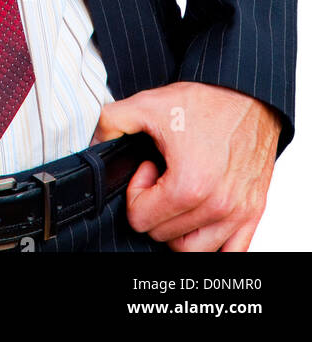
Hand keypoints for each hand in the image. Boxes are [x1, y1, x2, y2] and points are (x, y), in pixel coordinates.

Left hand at [89, 81, 281, 251]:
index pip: (141, 220)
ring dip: (178, 227)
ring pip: (192, 250)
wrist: (248, 94)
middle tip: (164, 175)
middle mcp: (217, 206)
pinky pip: (231, 253)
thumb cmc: (207, 100)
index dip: (137, 191)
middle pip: (163, 236)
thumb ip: (112, 123)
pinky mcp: (254, 213)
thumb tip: (93, 145)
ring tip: (181, 193)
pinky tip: (202, 216)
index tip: (149, 167)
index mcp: (189, 185)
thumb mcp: (149, 104)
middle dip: (155, 205)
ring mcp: (238, 213)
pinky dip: (212, 243)